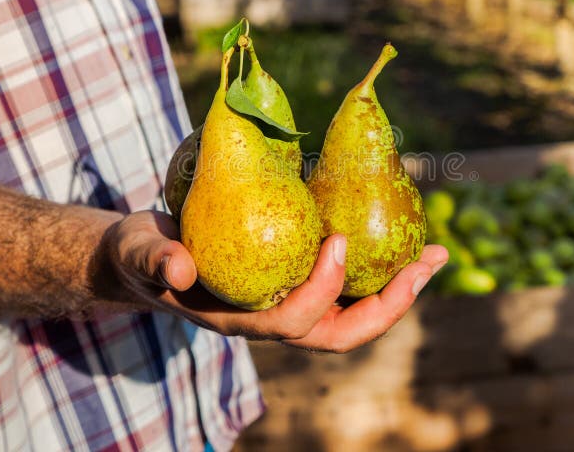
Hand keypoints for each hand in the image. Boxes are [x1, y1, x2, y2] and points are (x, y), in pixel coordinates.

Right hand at [101, 210, 447, 351]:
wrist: (148, 256)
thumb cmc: (143, 254)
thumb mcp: (140, 252)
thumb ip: (152, 260)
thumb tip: (178, 268)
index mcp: (239, 321)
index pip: (292, 323)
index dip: (321, 290)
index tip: (337, 239)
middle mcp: (272, 320)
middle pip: (341, 334)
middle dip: (388, 306)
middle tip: (426, 263)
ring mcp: (288, 306)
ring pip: (353, 316)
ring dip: (398, 290)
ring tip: (433, 254)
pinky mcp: (296, 284)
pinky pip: (346, 290)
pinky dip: (379, 271)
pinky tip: (403, 240)